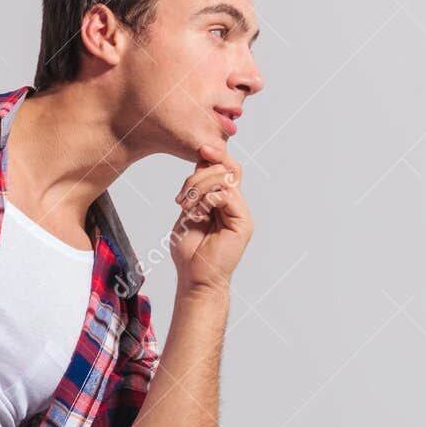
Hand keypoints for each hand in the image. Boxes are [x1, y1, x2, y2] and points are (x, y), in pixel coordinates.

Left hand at [169, 144, 253, 293]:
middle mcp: (235, 204)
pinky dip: (208, 199)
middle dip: (200, 173)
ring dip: (199, 187)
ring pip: (226, 179)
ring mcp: (240, 213)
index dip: (212, 155)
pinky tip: (197, 213)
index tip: (199, 148)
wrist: (194, 278)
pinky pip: (228, 195)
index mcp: (222, 201)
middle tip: (182, 196)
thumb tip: (200, 162)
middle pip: (227, 168)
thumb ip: (195, 190)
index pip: (223, 168)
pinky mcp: (243, 223)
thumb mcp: (187, 212)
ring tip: (186, 205)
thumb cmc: (189, 251)